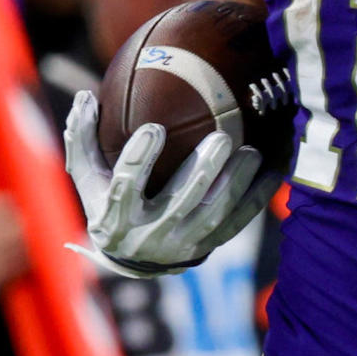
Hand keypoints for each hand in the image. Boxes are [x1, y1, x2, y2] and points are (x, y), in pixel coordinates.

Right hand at [66, 87, 268, 276]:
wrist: (134, 259)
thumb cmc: (108, 204)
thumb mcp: (87, 177)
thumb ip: (82, 139)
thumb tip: (84, 96)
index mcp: (117, 217)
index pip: (126, 187)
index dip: (139, 160)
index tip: (154, 128)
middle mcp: (151, 234)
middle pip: (180, 202)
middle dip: (202, 171)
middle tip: (221, 137)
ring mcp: (182, 242)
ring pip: (214, 214)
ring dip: (235, 183)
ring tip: (251, 152)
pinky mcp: (208, 245)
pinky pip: (237, 223)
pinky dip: (256, 198)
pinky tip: (274, 171)